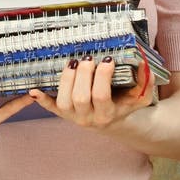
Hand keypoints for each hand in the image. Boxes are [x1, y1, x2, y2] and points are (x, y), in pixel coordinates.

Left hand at [28, 56, 154, 128]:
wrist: (116, 121)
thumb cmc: (127, 103)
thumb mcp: (141, 95)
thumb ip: (145, 80)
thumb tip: (142, 61)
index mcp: (108, 114)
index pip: (101, 95)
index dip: (102, 76)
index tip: (107, 59)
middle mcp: (89, 118)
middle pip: (80, 97)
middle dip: (83, 75)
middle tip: (87, 58)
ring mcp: (74, 117)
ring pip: (64, 101)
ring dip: (66, 80)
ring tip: (73, 63)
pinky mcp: (63, 113)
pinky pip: (50, 108)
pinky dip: (42, 100)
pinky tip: (34, 90)